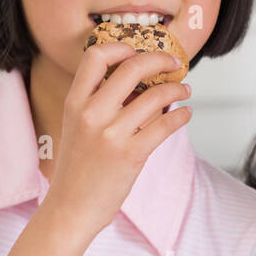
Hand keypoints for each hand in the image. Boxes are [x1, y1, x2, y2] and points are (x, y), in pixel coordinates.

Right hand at [45, 40, 190, 240]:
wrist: (70, 209)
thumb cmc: (77, 170)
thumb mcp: (76, 128)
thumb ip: (98, 104)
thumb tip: (139, 84)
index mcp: (74, 103)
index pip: (95, 56)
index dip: (120, 47)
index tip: (137, 51)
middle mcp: (91, 114)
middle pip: (132, 67)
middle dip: (160, 59)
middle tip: (173, 63)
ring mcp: (111, 134)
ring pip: (156, 96)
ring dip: (177, 89)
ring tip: (184, 91)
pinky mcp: (131, 155)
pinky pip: (165, 124)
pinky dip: (181, 116)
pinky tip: (185, 115)